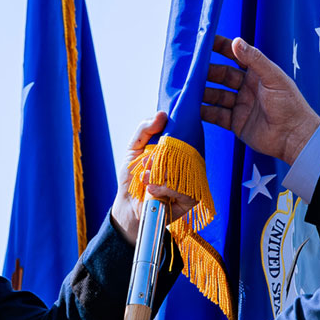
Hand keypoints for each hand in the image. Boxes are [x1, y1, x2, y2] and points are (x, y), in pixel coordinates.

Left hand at [110, 111, 198, 240]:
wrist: (127, 205)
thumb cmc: (132, 177)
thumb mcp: (134, 148)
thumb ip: (145, 129)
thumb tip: (162, 114)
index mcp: (177, 151)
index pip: (185, 136)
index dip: (174, 134)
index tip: (157, 141)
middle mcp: (187, 165)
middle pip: (186, 151)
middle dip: (162, 157)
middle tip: (146, 163)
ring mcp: (191, 181)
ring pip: (185, 170)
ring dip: (161, 173)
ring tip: (145, 177)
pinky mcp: (191, 199)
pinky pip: (185, 189)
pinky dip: (166, 187)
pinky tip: (153, 189)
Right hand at [201, 35, 319, 164]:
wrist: (294, 137)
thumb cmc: (289, 104)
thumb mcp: (273, 77)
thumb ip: (254, 59)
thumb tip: (235, 41)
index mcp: (257, 73)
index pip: (236, 56)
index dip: (221, 47)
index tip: (204, 41)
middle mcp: (247, 87)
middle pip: (221, 75)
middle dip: (206, 71)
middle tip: (190, 69)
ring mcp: (240, 105)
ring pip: (216, 95)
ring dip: (202, 92)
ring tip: (187, 88)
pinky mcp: (235, 123)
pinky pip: (215, 115)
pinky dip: (203, 112)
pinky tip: (191, 108)